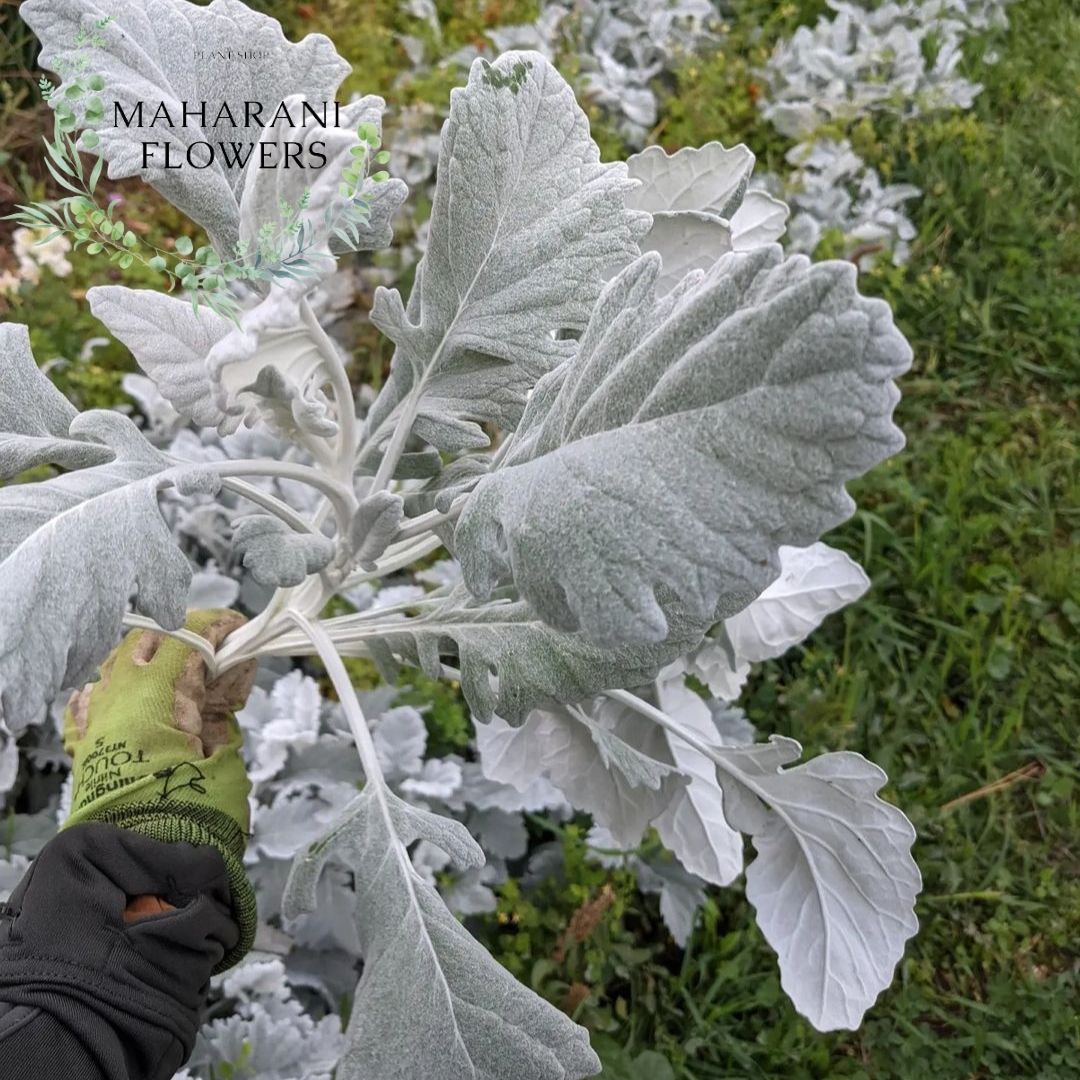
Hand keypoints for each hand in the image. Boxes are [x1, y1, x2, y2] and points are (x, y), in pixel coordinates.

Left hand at [62, 609, 257, 969]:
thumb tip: (226, 684)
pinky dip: (105, 690)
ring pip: (113, 667)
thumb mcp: (224, 759)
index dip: (218, 628)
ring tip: (178, 671)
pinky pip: (85, 704)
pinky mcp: (85, 749)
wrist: (137, 871)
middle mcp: (118, 699)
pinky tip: (118, 692)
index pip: (187, 638)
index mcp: (156, 696)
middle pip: (145, 642)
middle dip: (182, 638)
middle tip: (216, 652)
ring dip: (147, 659)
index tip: (242, 631)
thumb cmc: (188, 817)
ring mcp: (96, 722)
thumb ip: (223, 712)